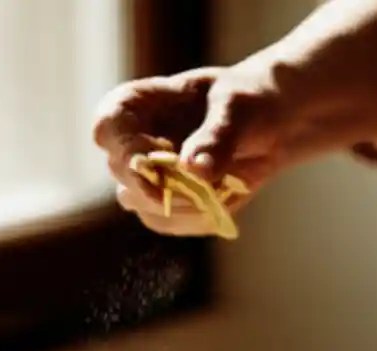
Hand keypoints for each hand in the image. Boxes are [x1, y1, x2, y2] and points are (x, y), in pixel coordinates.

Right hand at [91, 64, 288, 236]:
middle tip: (209, 182)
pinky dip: (198, 218)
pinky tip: (224, 199)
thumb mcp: (238, 109)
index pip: (108, 126)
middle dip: (164, 181)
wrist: (268, 128)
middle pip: (121, 170)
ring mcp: (141, 176)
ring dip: (184, 203)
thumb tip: (194, 169)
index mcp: (137, 103)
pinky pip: (166, 222)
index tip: (154, 160)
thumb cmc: (247, 103)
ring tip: (225, 187)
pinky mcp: (160, 205)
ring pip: (140, 203)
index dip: (124, 147)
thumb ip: (217, 136)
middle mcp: (130, 140)